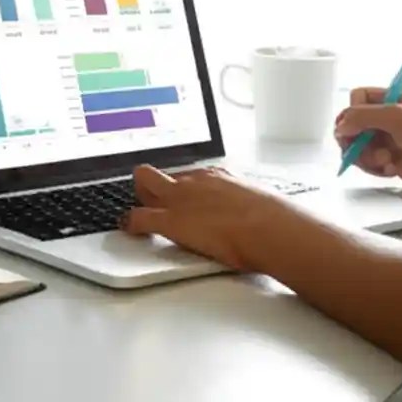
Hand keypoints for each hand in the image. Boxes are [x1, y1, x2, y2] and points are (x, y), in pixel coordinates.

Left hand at [121, 164, 301, 271]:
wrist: (269, 228)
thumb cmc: (273, 220)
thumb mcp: (258, 204)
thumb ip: (246, 206)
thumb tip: (256, 217)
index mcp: (216, 177)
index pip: (187, 176)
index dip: (178, 186)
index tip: (179, 193)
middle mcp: (194, 182)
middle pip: (159, 174)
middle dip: (150, 185)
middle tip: (151, 201)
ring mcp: (179, 198)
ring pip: (144, 185)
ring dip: (140, 197)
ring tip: (140, 212)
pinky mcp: (169, 220)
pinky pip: (138, 217)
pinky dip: (130, 223)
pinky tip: (129, 228)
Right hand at [334, 87, 401, 188]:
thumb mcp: (395, 116)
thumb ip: (363, 116)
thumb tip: (340, 128)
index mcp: (389, 99)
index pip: (356, 98)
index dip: (352, 111)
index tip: (356, 126)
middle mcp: (384, 117)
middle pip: (350, 124)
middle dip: (355, 140)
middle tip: (360, 149)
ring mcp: (384, 138)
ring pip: (355, 146)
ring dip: (367, 157)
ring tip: (386, 161)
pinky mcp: (386, 159)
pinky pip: (365, 163)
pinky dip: (374, 168)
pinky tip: (392, 169)